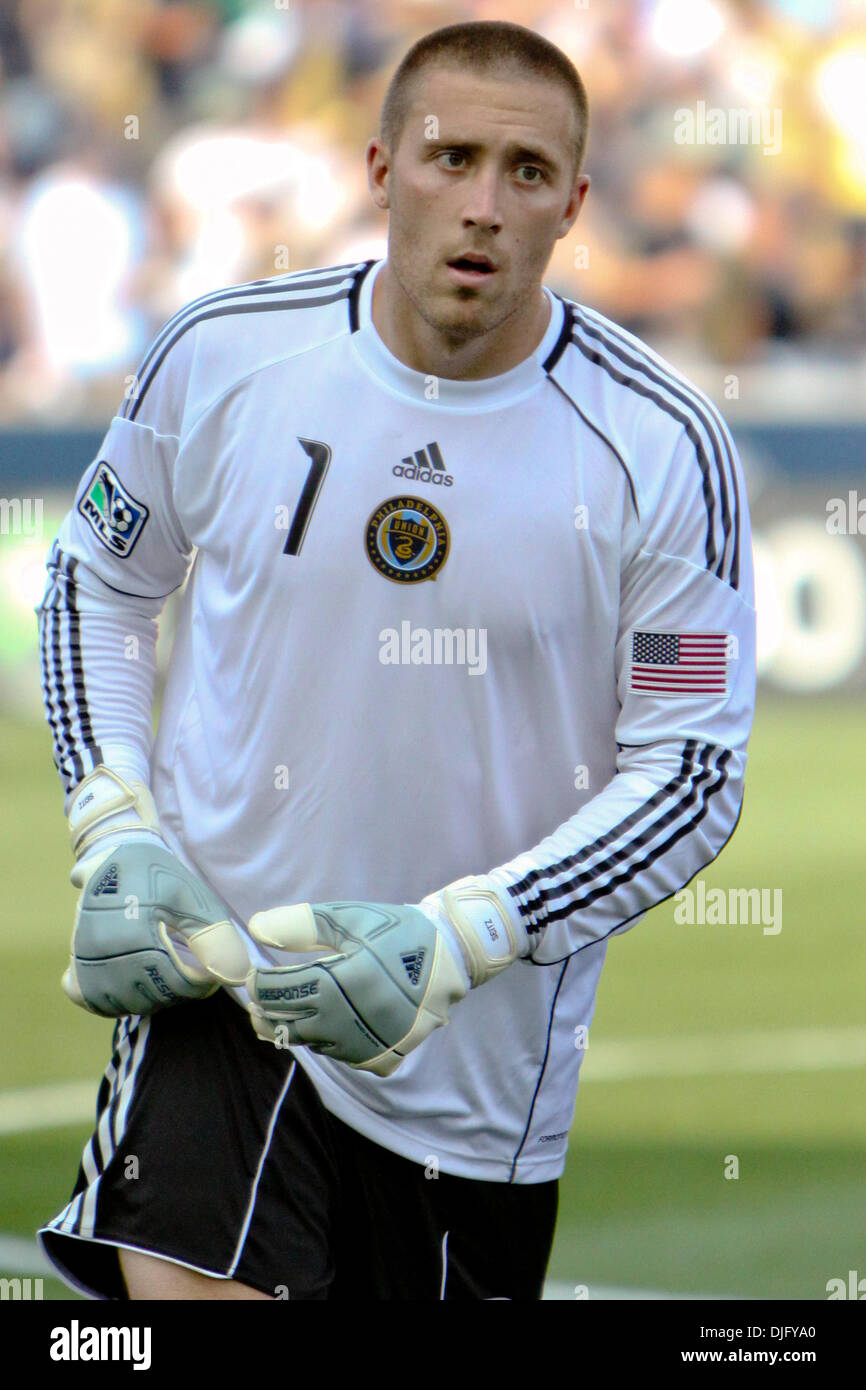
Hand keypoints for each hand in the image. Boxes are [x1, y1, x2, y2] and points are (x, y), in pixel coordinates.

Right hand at [63, 769, 249, 1016]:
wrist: (113, 856)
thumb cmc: (156, 875)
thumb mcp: (192, 898)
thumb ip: (215, 937)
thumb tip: (236, 975)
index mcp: (132, 937)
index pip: (176, 985)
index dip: (202, 983)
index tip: (211, 971)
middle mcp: (102, 956)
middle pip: (152, 998)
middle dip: (180, 991)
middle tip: (192, 970)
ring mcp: (84, 965)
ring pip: (125, 1005)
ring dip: (152, 998)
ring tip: (168, 974)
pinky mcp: (75, 968)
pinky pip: (96, 1002)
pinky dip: (117, 1001)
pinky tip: (136, 982)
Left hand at [246, 875, 528, 1075]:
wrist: (450, 958)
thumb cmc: (395, 932)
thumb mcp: (348, 919)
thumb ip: (300, 925)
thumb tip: (256, 929)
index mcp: (334, 985)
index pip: (273, 993)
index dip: (258, 982)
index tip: (256, 973)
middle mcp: (344, 1024)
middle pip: (283, 1024)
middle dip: (269, 1008)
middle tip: (269, 992)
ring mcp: (361, 1047)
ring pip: (308, 1043)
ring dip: (297, 1024)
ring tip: (299, 1002)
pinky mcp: (378, 1059)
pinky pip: (337, 1054)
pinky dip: (327, 1038)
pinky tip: (332, 1018)